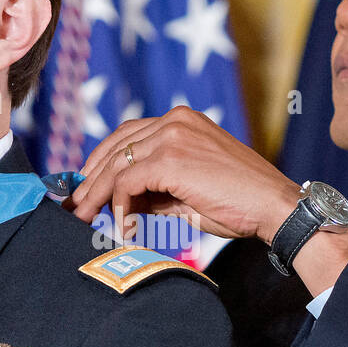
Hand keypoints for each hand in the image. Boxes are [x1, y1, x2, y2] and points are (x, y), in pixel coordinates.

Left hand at [68, 108, 303, 243]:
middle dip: (90, 181)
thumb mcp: (187, 191)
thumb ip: (154, 190)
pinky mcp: (170, 158)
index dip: (101, 164)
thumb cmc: (238, 203)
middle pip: (114, 148)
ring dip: (97, 197)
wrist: (274, 207)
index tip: (86, 189)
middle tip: (73, 209)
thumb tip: (119, 204)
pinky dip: (119, 206)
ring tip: (86, 221)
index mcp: (180, 120)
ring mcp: (172, 136)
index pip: (126, 136)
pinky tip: (123, 226)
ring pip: (115, 165)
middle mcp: (174, 120)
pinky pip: (127, 183)